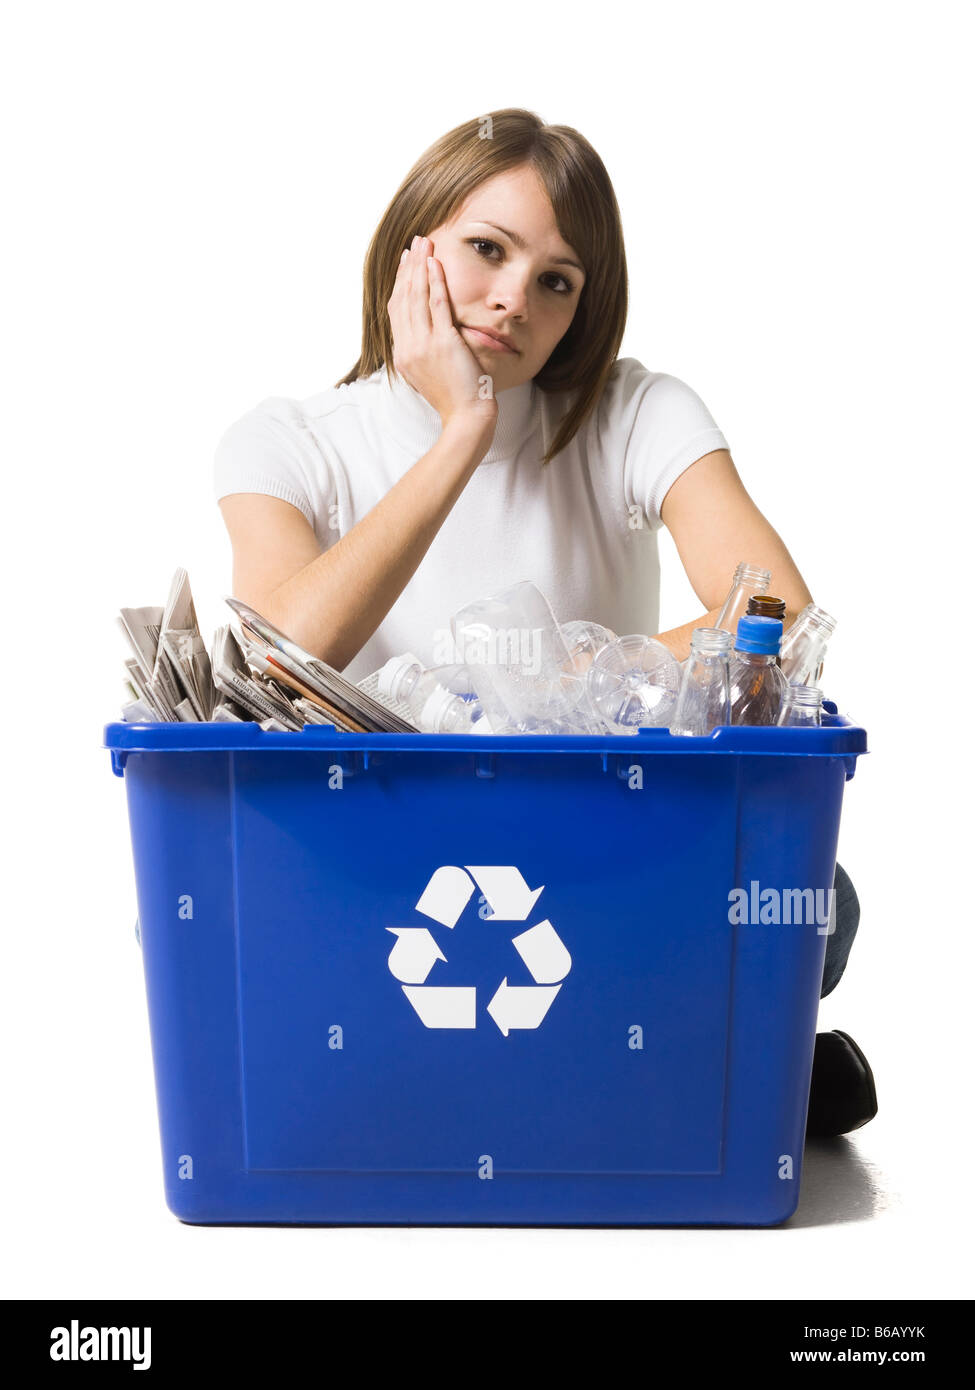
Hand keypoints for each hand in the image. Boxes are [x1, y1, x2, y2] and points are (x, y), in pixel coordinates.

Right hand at [387, 235, 498, 436]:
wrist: (466, 416)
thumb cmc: (455, 398)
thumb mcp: (430, 374)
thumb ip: (423, 353)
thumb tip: (426, 336)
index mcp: (402, 355)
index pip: (396, 311)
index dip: (399, 284)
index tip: (405, 264)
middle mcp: (407, 348)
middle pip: (402, 298)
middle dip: (408, 267)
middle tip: (414, 243)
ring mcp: (423, 345)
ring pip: (416, 297)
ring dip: (420, 266)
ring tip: (424, 243)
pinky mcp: (443, 342)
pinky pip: (437, 304)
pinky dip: (435, 281)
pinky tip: (436, 263)